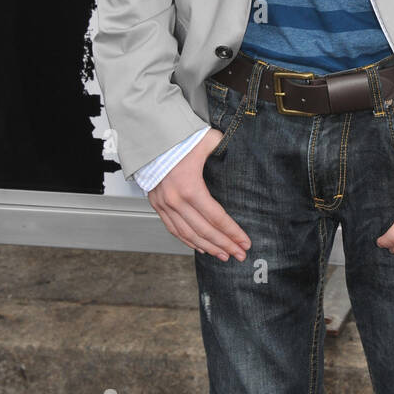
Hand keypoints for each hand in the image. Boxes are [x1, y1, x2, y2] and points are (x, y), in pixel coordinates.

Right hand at [147, 130, 251, 261]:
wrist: (148, 138)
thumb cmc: (177, 138)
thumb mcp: (207, 139)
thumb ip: (224, 147)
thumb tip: (237, 150)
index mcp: (190, 187)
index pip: (216, 217)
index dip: (232, 232)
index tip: (244, 242)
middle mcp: (176, 200)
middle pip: (205, 231)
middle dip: (225, 245)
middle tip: (240, 254)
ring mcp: (164, 204)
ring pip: (188, 235)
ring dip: (208, 247)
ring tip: (223, 255)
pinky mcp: (157, 204)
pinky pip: (173, 229)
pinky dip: (188, 241)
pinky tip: (201, 247)